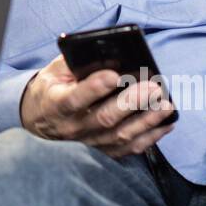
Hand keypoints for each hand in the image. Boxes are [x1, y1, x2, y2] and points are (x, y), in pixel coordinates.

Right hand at [20, 54, 176, 157]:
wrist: (39, 119)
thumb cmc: (52, 88)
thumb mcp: (54, 71)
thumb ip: (75, 63)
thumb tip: (107, 54)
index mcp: (55, 104)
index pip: (74, 99)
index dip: (94, 89)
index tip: (114, 75)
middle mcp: (72, 128)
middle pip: (104, 118)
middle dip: (131, 103)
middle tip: (153, 87)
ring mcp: (88, 142)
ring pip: (120, 136)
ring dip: (146, 121)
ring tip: (166, 105)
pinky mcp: (102, 151)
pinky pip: (128, 148)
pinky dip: (150, 137)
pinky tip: (166, 123)